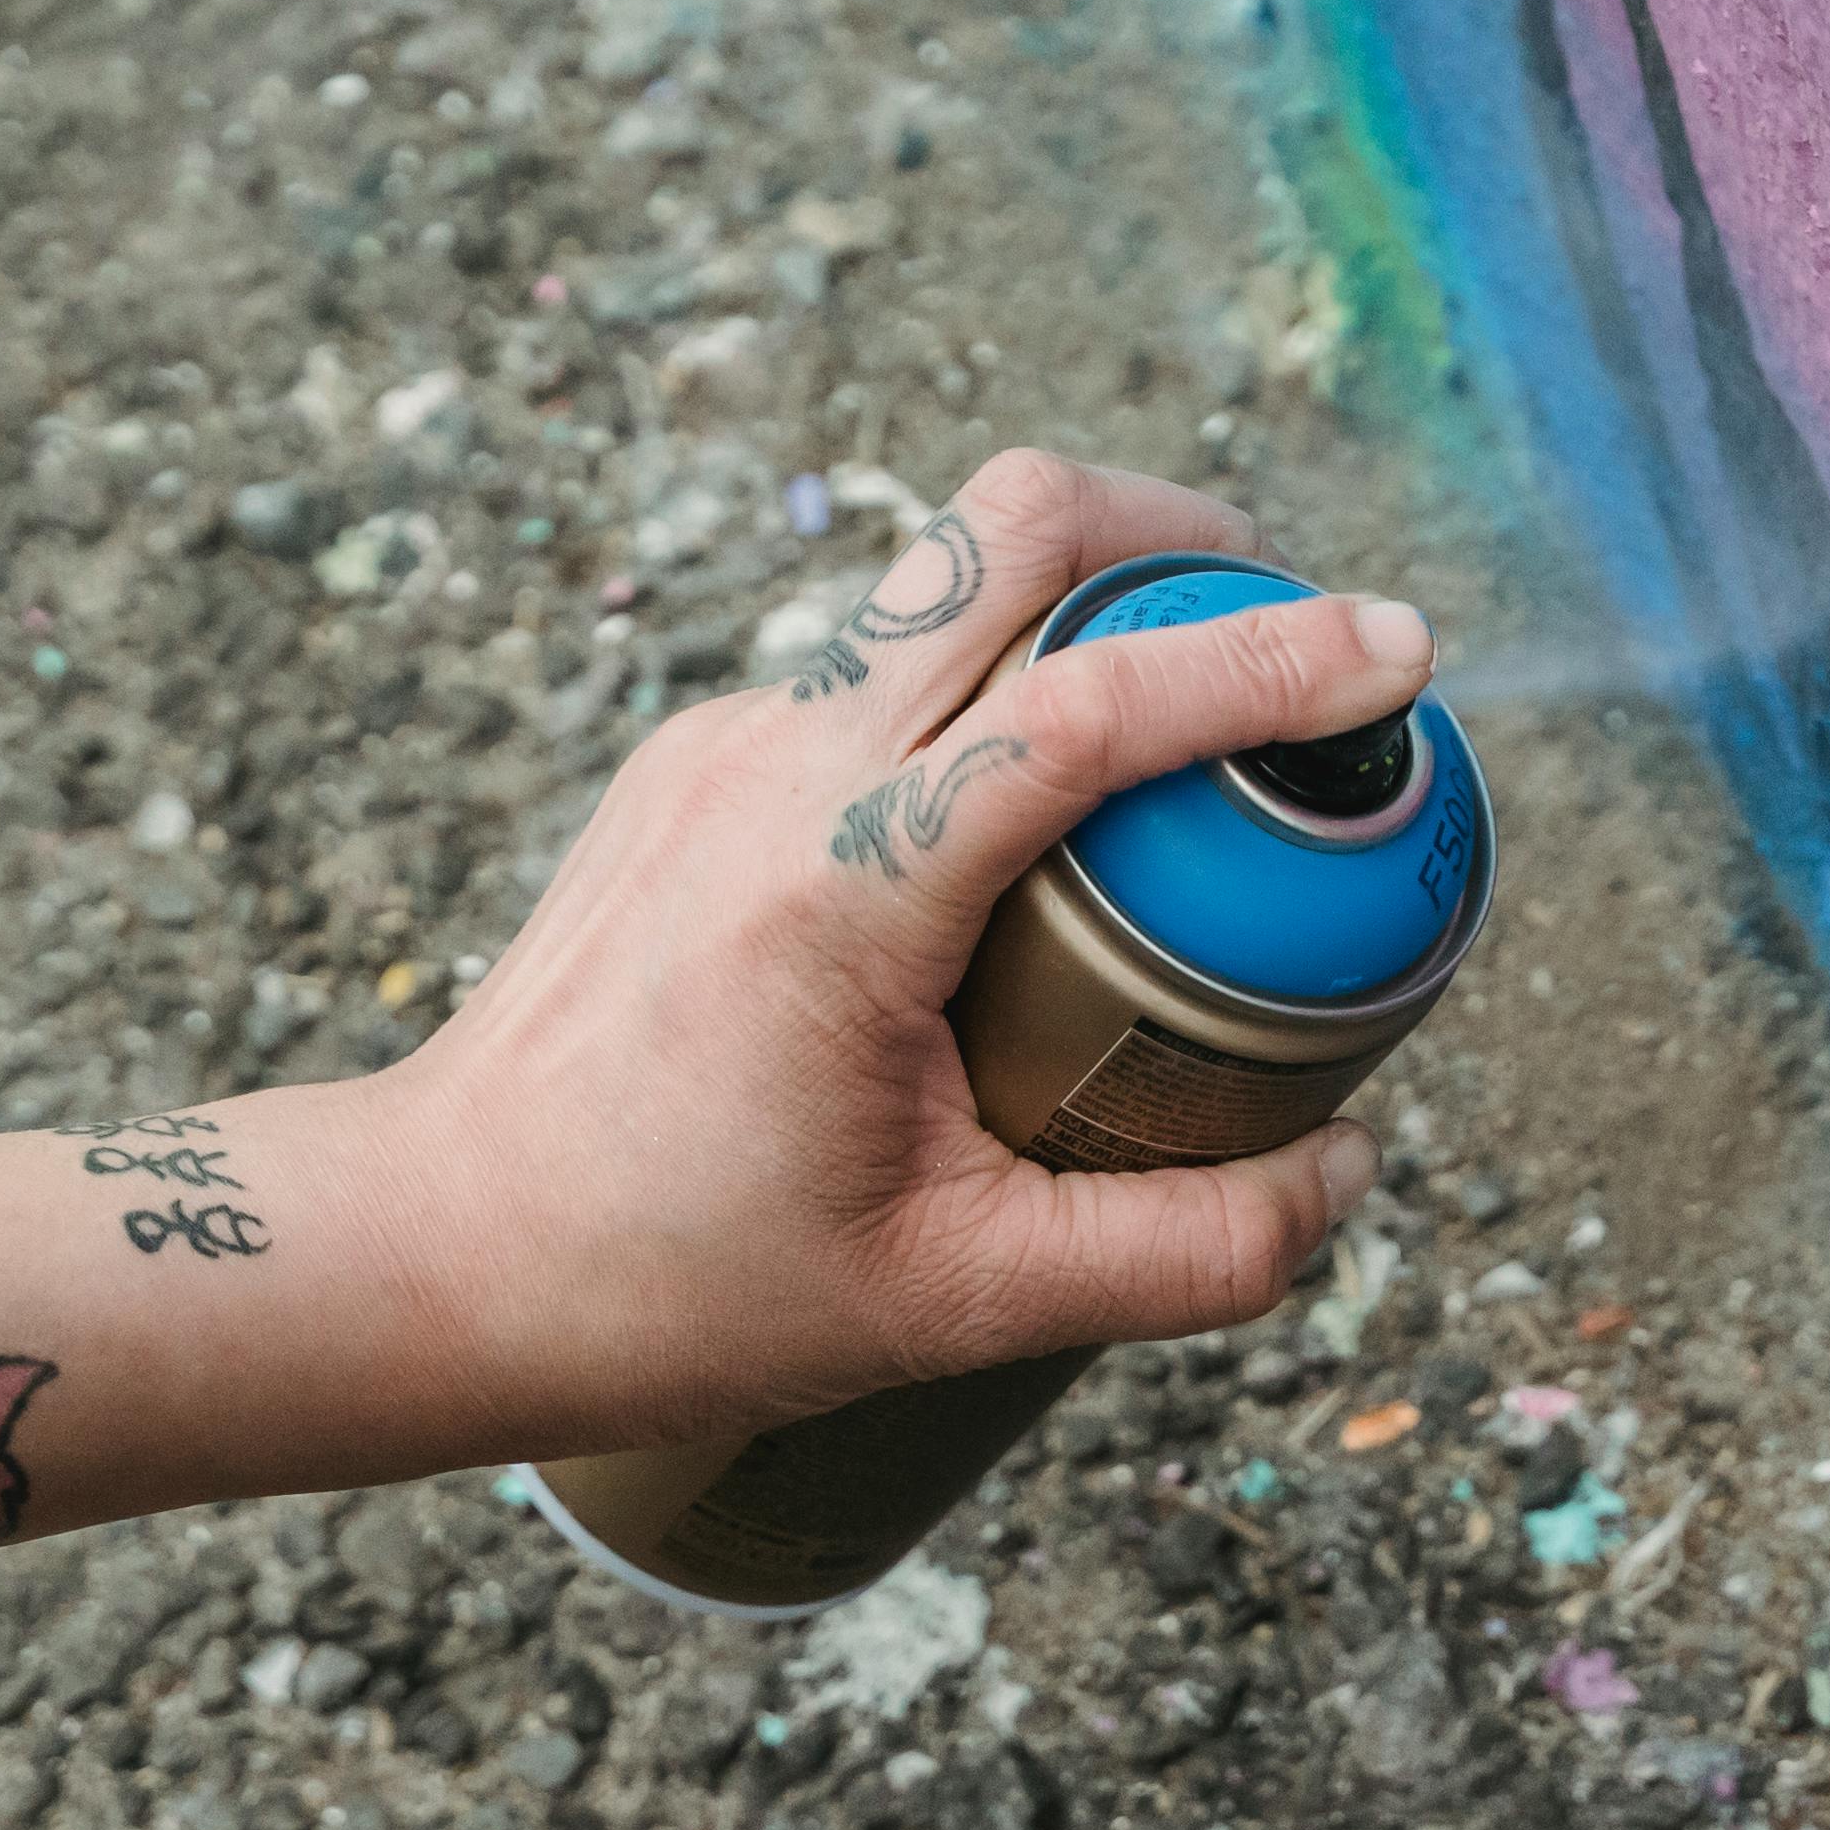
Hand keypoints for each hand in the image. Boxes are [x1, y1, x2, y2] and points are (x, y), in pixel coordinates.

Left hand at [335, 452, 1429, 1455]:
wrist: (427, 1254)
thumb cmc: (667, 1287)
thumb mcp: (956, 1303)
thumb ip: (1181, 1251)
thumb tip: (1345, 1173)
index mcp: (844, 889)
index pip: (1090, 709)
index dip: (1267, 660)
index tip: (1402, 652)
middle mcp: (778, 769)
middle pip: (1008, 527)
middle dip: (1182, 535)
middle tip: (1292, 626)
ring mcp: (724, 744)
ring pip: (939, 576)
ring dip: (1083, 606)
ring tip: (1183, 736)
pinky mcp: (695, 762)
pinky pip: (878, 665)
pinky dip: (991, 688)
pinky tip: (1032, 832)